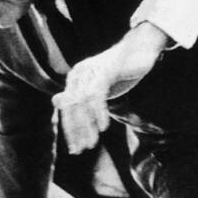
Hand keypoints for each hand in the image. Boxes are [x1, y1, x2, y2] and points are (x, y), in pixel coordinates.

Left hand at [52, 23, 165, 154]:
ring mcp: (91, 71)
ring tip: (93, 142)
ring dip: (87, 126)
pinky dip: (99, 113)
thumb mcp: (97, 86)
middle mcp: (78, 74)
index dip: (70, 130)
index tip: (75, 149)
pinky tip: (104, 127)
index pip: (67, 109)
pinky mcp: (105, 70)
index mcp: (74, 79)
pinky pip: (97, 96)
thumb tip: (56, 101)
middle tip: (82, 149)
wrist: (141, 48)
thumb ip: (80, 95)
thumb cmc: (120, 69)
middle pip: (72, 108)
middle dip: (76, 132)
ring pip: (82, 104)